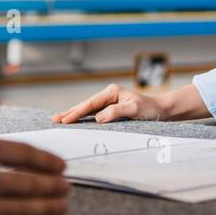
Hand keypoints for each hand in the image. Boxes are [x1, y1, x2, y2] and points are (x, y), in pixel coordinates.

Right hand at [51, 83, 169, 124]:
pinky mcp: (110, 110)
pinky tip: (74, 122)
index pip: (90, 104)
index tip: (65, 120)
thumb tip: (98, 118)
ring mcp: (108, 102)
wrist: (160, 111)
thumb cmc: (149, 109)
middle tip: (54, 120)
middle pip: (85, 105)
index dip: (76, 112)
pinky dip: (83, 118)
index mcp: (111, 92)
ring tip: (59, 120)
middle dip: (70, 112)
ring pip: (87, 110)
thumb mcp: (134, 110)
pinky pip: (93, 114)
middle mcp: (108, 95)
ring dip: (74, 115)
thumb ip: (116, 112)